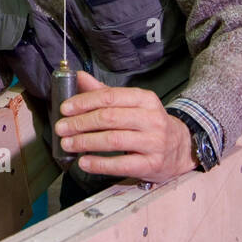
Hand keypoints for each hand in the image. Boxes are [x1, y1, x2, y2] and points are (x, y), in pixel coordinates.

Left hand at [53, 71, 193, 182]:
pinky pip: (122, 164)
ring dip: (85, 142)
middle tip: (61, 128)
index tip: (64, 109)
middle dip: (80, 123)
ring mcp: (154, 142)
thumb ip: (104, 92)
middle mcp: (152, 119)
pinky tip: (84, 162)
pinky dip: (99, 164)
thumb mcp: (131, 104)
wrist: (180, 148)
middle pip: (109, 118)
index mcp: (145, 99)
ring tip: (68, 144)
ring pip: (113, 140)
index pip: (110, 97)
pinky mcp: (152, 164)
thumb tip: (78, 77)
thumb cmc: (148, 124)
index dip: (84, 102)